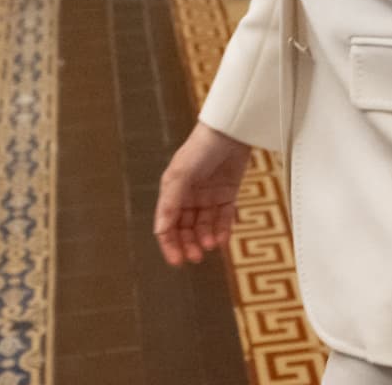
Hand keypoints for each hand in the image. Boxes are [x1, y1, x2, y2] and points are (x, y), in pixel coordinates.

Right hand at [153, 122, 251, 265]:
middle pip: (185, 229)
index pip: (167, 224)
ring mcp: (208, 196)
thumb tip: (161, 230)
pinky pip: (223, 218)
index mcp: (172, 191)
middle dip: (189, 245)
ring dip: (206, 239)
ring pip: (204, 226)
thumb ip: (171, 202)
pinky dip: (223, 231)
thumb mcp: (181, 174)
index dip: (170, 244)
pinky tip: (223, 240)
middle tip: (196, 257)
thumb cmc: (201, 147)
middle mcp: (189, 196)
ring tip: (211, 244)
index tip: (177, 261)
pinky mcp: (227, 195)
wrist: (230, 131)